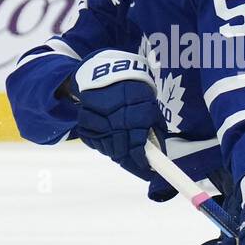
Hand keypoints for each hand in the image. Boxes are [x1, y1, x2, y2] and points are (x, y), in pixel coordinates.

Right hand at [71, 49, 160, 179]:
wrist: (110, 72)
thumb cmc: (136, 92)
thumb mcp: (151, 106)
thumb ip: (155, 128)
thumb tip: (160, 153)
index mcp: (138, 113)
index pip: (138, 146)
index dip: (141, 162)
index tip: (147, 171)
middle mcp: (117, 116)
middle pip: (120, 149)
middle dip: (129, 162)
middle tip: (137, 166)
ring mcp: (99, 117)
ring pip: (105, 146)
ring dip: (115, 154)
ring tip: (123, 155)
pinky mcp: (85, 116)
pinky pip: (91, 139)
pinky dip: (99, 144)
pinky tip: (108, 144)